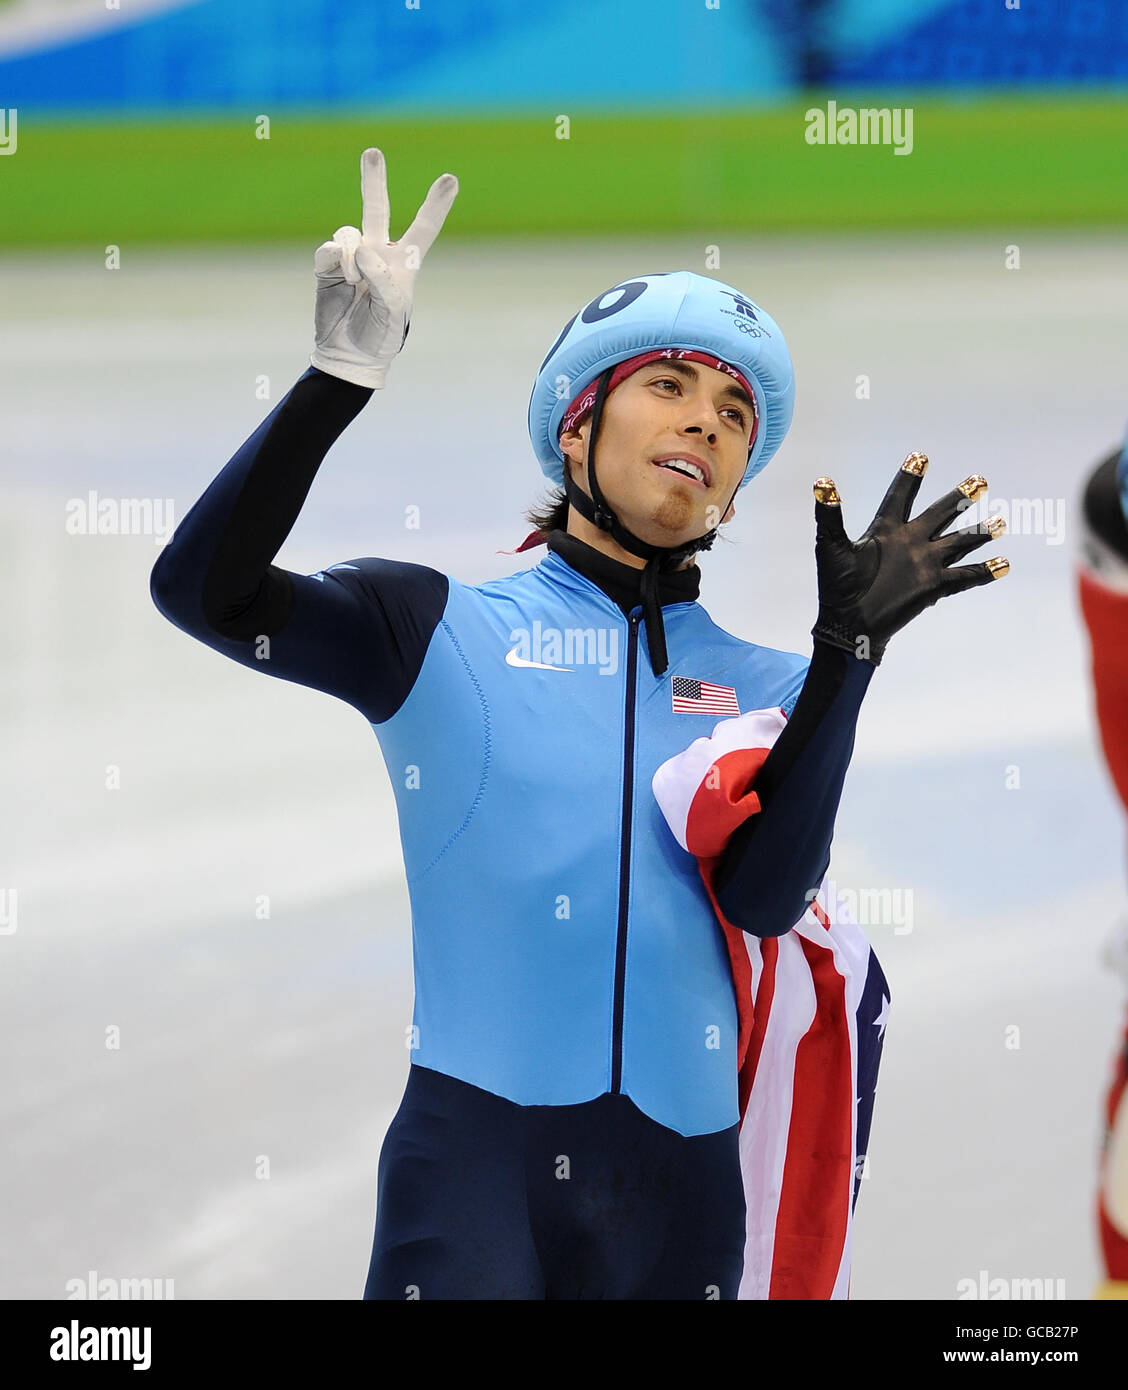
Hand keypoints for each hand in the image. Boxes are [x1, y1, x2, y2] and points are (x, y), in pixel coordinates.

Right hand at [310, 147, 457, 388]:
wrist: (349, 353)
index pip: (423, 229)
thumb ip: (382, 279)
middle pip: (377, 210)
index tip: (451, 179)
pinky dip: (335, 262)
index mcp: (405, 264)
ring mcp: (351, 258)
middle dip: (373, 181)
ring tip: (354, 281)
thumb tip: (361, 250)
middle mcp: (378, 254)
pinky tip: (342, 279)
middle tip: (372, 151)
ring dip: (351, 255)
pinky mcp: (328, 266)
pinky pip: (329, 249)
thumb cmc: (380, 335)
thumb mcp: (392, 311)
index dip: (436, 205)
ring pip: (349, 232)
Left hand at [810, 452, 1009, 664]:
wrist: (848, 622)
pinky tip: (1004, 564)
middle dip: (958, 497)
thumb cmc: (836, 586)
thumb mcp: (831, 546)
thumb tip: (822, 483)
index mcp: (885, 529)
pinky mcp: (933, 586)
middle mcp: (910, 542)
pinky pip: (963, 577)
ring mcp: (924, 564)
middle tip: (979, 479)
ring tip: (1000, 522)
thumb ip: (829, 515)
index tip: (920, 456)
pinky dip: (983, 571)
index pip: (900, 497)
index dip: (909, 478)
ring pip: (957, 542)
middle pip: (939, 514)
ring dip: (978, 533)